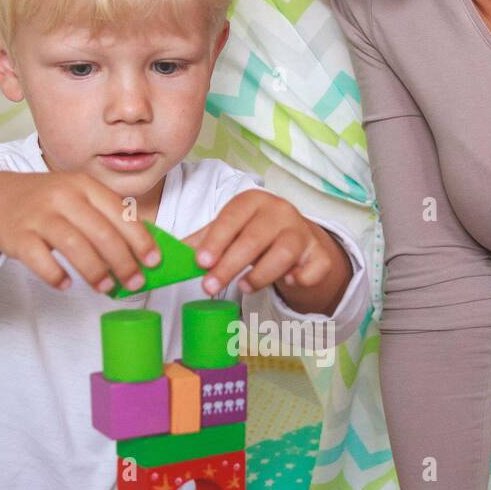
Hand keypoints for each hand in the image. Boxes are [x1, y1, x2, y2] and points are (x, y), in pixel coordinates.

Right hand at [0, 170, 160, 293]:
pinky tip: (66, 284)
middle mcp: (63, 196)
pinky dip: (55, 275)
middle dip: (123, 262)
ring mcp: (38, 215)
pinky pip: (39, 259)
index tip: (153, 262)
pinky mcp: (17, 235)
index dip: (140, 240)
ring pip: (74, 245)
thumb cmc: (48, 204)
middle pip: (101, 232)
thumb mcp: (79, 198)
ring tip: (106, 288)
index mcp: (84, 186)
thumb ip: (108, 219)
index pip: (120, 213)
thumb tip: (144, 252)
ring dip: (95, 271)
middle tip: (134, 283)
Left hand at [183, 190, 334, 296]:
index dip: (217, 239)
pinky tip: (288, 280)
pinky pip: (314, 268)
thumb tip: (170, 254)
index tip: (201, 261)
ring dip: (261, 273)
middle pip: (255, 237)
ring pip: (285, 252)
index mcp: (253, 201)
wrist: (299, 243)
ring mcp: (302, 232)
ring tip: (244, 288)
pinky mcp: (319, 254)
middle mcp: (280, 211)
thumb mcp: (229, 233)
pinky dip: (302, 277)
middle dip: (230, 264)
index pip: (232, 217)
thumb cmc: (256, 236)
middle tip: (209, 286)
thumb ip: (202, 242)